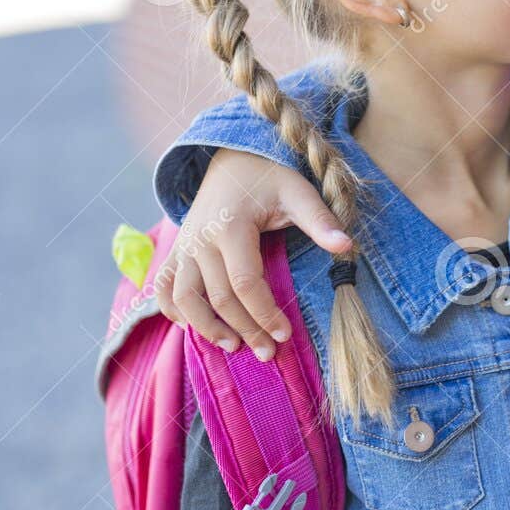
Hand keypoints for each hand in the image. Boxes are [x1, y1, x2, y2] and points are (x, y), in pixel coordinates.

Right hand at [153, 148, 350, 358]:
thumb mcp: (298, 192)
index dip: (264, 313)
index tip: (285, 334)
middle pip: (218, 297)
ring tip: (232, 346)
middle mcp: (200, 239)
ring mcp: (184, 245)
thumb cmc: (270, 177)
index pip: (245, 283)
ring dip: (205, 327)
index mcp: (231, 227)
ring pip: (183, 297)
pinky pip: (163, 285)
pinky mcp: (177, 249)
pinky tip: (192, 327)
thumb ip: (319, 220)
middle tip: (268, 353)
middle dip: (244, 329)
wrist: (233, 157)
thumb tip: (347, 245)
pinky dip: (171, 309)